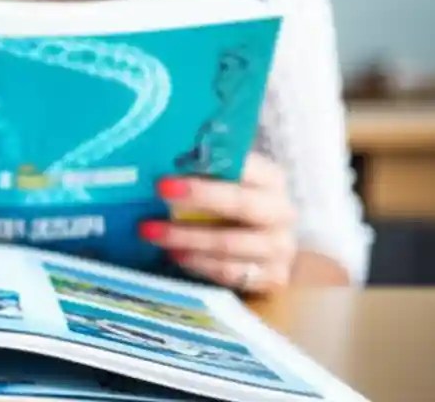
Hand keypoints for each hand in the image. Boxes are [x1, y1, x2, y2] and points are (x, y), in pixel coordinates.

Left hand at [140, 153, 297, 294]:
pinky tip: (174, 255)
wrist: (257, 243)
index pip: (245, 168)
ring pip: (231, 244)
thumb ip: (200, 171)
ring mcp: (280, 247)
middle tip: (158, 194)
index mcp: (271, 179)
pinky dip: (199, 264)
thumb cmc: (228, 203)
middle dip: (199, 198)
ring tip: (152, 233)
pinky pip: (230, 272)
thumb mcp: (219, 183)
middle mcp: (282, 212)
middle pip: (242, 204)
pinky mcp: (272, 276)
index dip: (210, 165)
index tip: (170, 172)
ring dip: (187, 238)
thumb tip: (158, 159)